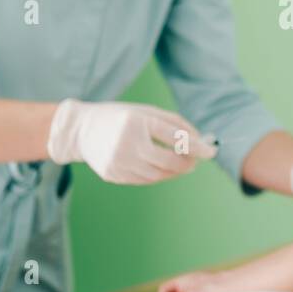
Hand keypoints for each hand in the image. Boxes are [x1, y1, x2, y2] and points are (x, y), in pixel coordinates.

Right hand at [46, 99, 216, 184]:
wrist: (81, 130)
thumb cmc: (121, 117)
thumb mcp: (146, 112)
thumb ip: (174, 124)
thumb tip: (201, 141)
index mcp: (136, 122)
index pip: (174, 137)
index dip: (196, 146)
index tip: (211, 151)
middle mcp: (126, 143)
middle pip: (169, 161)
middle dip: (187, 163)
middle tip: (196, 160)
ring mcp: (118, 162)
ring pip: (158, 175)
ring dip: (174, 171)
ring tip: (179, 163)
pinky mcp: (112, 175)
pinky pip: (144, 180)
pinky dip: (157, 175)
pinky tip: (159, 167)